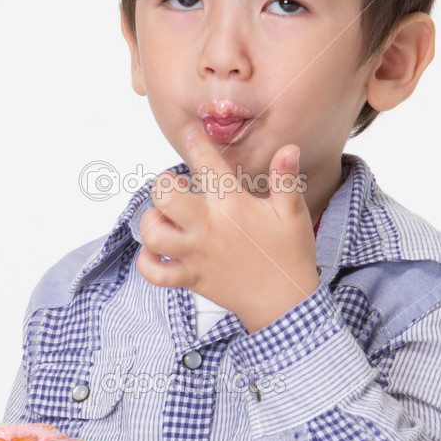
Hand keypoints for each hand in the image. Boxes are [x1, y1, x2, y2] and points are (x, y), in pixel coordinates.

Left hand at [137, 132, 320, 332]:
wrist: (286, 304)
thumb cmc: (290, 256)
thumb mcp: (293, 213)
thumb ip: (285, 178)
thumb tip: (288, 149)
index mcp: (233, 206)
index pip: (207, 165)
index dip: (197, 144)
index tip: (193, 136)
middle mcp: (208, 228)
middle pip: (164, 196)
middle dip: (163, 185)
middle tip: (176, 187)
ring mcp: (196, 255)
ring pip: (153, 234)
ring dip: (152, 222)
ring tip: (166, 218)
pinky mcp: (191, 279)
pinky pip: (154, 273)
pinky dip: (147, 262)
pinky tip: (158, 252)